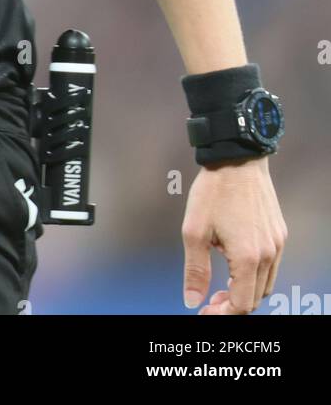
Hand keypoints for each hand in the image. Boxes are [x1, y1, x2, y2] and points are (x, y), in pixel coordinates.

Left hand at [182, 156, 286, 313]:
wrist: (237, 158)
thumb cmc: (213, 191)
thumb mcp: (194, 230)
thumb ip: (195, 270)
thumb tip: (192, 301)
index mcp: (248, 257)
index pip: (241, 304)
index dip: (222, 314)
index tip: (204, 310)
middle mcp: (269, 254)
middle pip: (255, 298)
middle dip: (232, 305)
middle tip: (209, 301)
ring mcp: (277, 244)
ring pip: (265, 284)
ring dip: (245, 292)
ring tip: (221, 286)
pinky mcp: (279, 233)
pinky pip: (271, 266)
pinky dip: (254, 275)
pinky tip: (234, 264)